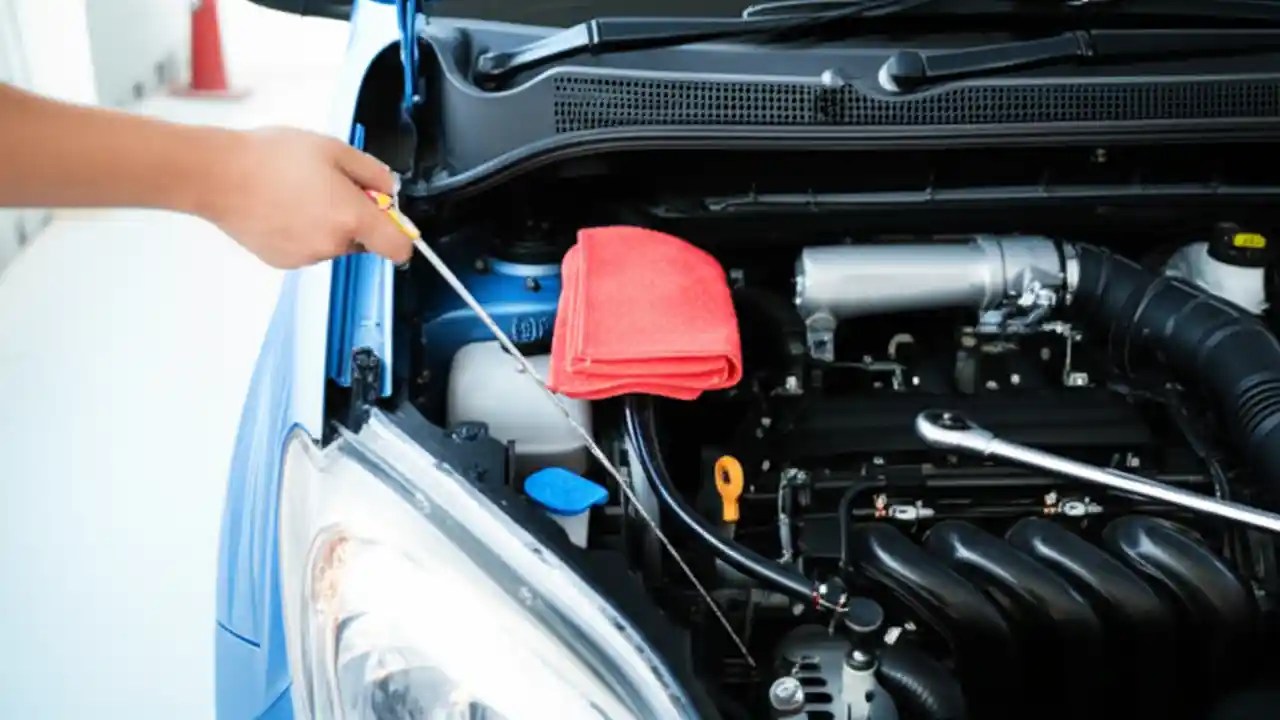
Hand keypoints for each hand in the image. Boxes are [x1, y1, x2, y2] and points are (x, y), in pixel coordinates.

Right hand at [200, 127, 417, 268]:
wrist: (218, 175)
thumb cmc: (271, 158)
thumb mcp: (334, 149)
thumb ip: (372, 172)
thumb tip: (389, 191)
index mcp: (351, 217)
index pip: (398, 248)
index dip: (400, 234)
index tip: (390, 218)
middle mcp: (332, 244)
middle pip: (363, 241)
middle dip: (355, 217)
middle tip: (329, 186)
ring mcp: (307, 256)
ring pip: (333, 243)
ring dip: (327, 223)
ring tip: (297, 192)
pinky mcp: (284, 261)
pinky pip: (307, 248)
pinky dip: (302, 232)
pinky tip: (282, 207)